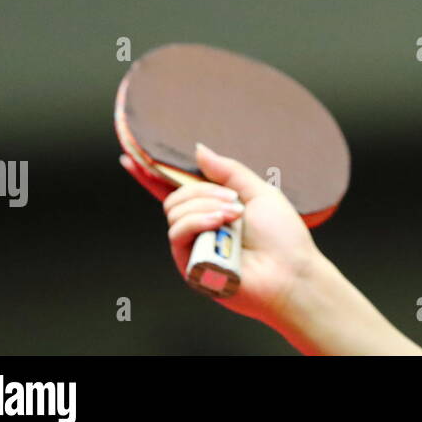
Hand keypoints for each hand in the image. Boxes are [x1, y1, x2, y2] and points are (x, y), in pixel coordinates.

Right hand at [120, 143, 323, 328]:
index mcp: (215, 208)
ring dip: (206, 206)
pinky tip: (221, 224)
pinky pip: (179, 232)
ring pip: (176, 212)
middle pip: (175, 197)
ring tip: (234, 216)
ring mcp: (194, 246)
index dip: (152, 175)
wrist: (290, 272)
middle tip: (233, 201)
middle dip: (202, 191)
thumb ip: (228, 171)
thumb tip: (198, 149)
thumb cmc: (282, 236)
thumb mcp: (259, 192)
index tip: (130, 158)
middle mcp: (201, 227)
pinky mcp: (189, 264)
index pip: (176, 189)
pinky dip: (199, 221)